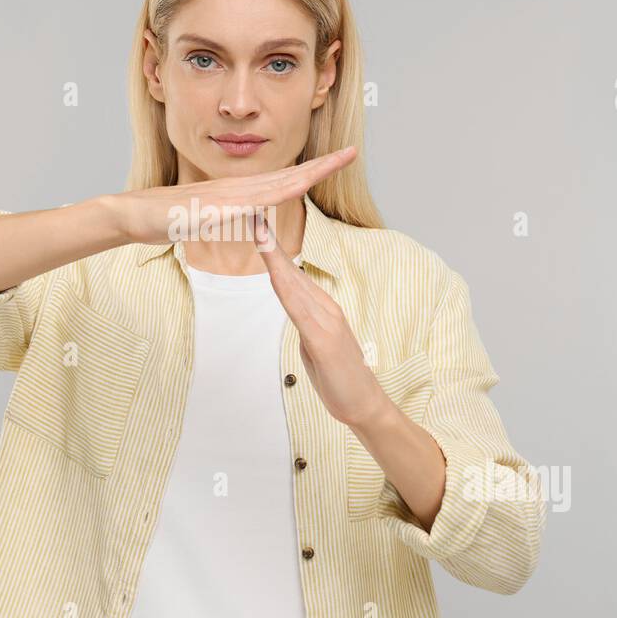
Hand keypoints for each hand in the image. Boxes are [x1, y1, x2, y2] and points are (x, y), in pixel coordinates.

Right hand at [110, 147, 357, 245]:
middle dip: (322, 165)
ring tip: (331, 165)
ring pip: (271, 187)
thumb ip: (232, 217)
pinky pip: (243, 206)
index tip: (341, 160)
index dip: (314, 170)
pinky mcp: (209, 210)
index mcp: (239, 192)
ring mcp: (223, 198)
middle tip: (353, 153)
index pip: (284, 180)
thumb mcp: (209, 219)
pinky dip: (266, 200)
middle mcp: (236, 189)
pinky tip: (285, 194)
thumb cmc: (166, 217)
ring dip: (303, 176)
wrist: (132, 215)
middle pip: (286, 176)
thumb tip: (254, 218)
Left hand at [252, 209, 386, 428]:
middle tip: (252, 213)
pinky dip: (286, 289)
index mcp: (321, 308)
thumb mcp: (314, 345)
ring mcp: (326, 321)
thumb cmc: (339, 377)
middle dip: (269, 242)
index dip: (273, 250)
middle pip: (290, 270)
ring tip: (259, 232)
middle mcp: (325, 307)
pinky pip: (300, 311)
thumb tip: (293, 311)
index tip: (256, 227)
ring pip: (293, 284)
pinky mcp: (323, 339)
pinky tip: (275, 275)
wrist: (364, 404)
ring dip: (274, 257)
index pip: (291, 274)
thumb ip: (304, 324)